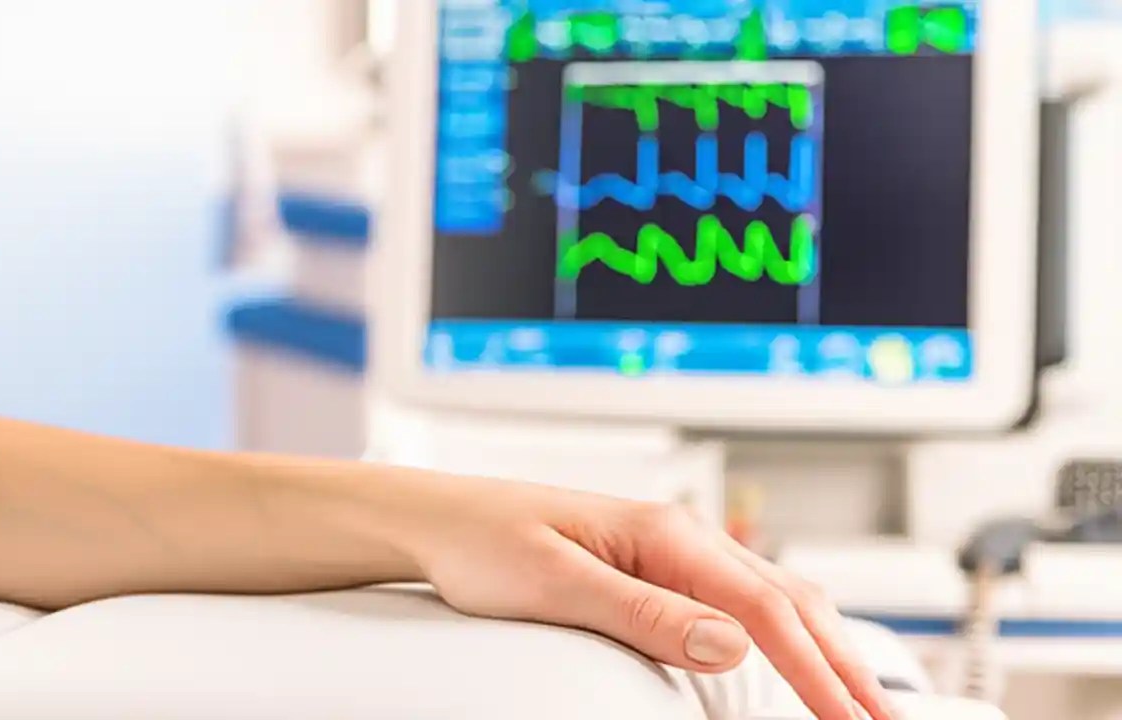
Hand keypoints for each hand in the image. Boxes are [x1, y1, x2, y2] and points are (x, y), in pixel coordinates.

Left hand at [401, 478, 893, 719]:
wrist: (441, 520)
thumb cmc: (485, 542)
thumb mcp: (556, 585)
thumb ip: (644, 614)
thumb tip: (731, 643)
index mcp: (664, 535)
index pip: (766, 609)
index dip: (819, 673)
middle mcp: (679, 536)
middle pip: (790, 601)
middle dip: (845, 665)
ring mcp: (671, 550)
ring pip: (774, 598)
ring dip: (823, 649)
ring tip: (859, 701)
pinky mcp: (656, 568)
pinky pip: (741, 600)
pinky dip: (785, 635)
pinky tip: (795, 658)